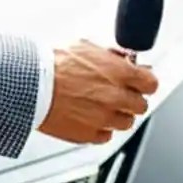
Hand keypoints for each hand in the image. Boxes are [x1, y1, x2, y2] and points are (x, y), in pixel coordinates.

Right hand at [39, 40, 158, 143]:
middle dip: (132, 99)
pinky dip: (100, 128)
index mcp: (119, 73)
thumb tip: (124, 58)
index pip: (151, 83)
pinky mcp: (89, 134)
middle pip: (141, 106)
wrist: (31, 85)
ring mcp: (104, 118)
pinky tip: (89, 117)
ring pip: (126, 123)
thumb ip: (110, 55)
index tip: (140, 83)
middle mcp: (116, 97)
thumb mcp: (86, 47)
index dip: (145, 83)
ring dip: (118, 115)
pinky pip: (106, 136)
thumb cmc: (53, 64)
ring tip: (101, 106)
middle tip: (119, 94)